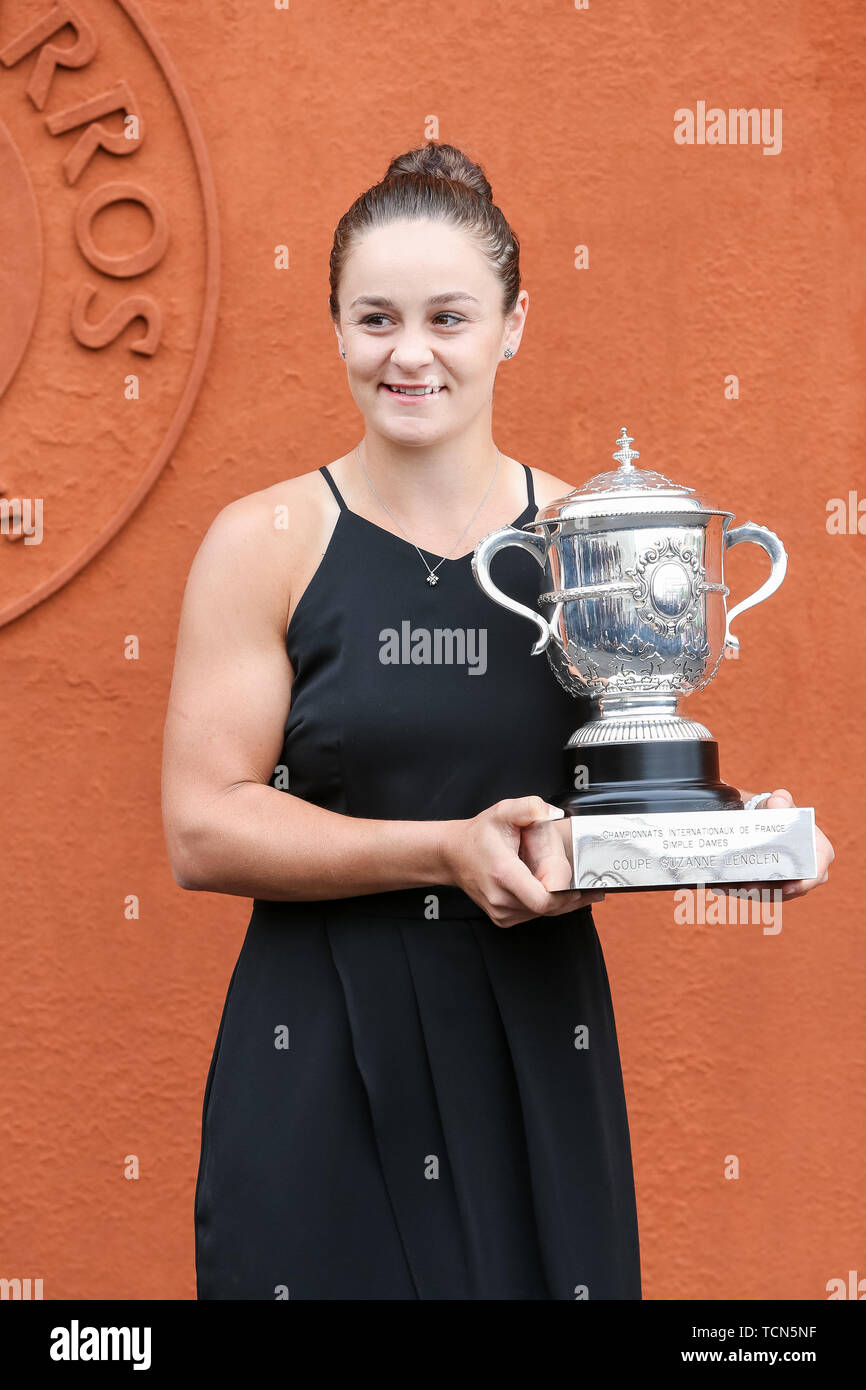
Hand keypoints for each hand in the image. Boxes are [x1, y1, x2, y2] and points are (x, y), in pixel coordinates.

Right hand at [441, 796, 604, 927]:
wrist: (454, 854)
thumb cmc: (479, 835)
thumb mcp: (504, 811)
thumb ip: (530, 807)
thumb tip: (553, 813)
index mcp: (504, 873)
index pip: (545, 900)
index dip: (567, 894)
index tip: (581, 885)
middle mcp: (501, 899)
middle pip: (549, 907)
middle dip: (566, 893)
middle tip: (578, 878)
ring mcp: (501, 912)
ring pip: (544, 913)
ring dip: (555, 898)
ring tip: (549, 875)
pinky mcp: (503, 918)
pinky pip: (534, 915)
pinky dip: (544, 903)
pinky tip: (541, 885)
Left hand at [710, 787, 833, 900]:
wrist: (763, 821)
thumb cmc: (779, 814)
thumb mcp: (780, 804)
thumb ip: (781, 801)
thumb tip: (777, 801)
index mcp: (818, 853)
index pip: (817, 872)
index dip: (806, 882)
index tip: (789, 887)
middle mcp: (806, 872)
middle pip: (790, 889)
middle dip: (769, 891)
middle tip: (749, 887)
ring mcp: (787, 883)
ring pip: (770, 894)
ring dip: (751, 892)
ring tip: (733, 886)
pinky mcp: (769, 888)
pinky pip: (755, 893)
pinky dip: (740, 889)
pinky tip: (724, 885)